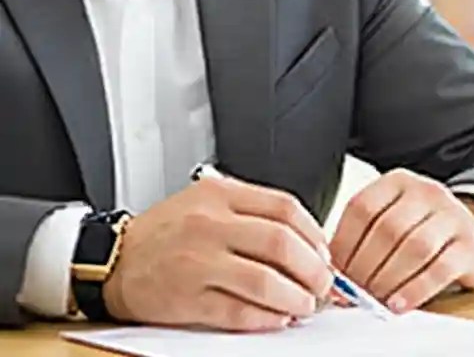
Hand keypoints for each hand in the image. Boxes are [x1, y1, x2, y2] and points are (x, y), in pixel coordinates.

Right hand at [103, 177, 333, 331]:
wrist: (109, 261)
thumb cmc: (164, 234)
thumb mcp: (206, 202)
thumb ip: (252, 213)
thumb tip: (306, 243)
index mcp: (218, 195)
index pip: (284, 208)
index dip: (314, 234)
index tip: (324, 252)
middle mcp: (208, 224)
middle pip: (280, 244)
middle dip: (312, 269)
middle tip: (324, 283)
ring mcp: (196, 261)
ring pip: (264, 281)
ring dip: (295, 297)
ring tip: (306, 304)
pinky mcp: (185, 298)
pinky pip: (237, 311)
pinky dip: (266, 317)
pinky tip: (278, 318)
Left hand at [329, 169, 473, 313]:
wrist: (472, 236)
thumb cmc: (420, 233)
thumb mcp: (390, 223)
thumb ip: (361, 243)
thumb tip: (331, 278)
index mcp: (398, 182)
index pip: (362, 208)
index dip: (343, 245)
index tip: (334, 274)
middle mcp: (428, 192)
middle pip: (388, 229)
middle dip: (364, 268)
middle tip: (353, 293)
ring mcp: (454, 216)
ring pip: (415, 247)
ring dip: (388, 280)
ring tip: (374, 300)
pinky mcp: (472, 246)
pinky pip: (441, 268)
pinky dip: (415, 289)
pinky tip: (399, 304)